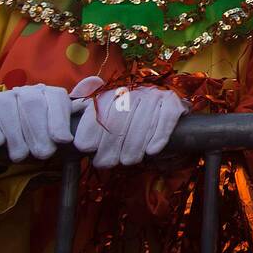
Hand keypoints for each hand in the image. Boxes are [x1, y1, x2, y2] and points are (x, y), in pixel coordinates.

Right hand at [0, 83, 73, 162]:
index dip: (59, 119)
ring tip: (20, 156)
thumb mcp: (50, 136)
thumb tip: (83, 142)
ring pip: (8, 107)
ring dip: (16, 134)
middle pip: (32, 104)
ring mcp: (0, 96)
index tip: (63, 140)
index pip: (56, 98)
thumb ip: (66, 133)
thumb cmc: (29, 138)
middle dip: (39, 130)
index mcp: (46, 94)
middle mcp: (23, 91)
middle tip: (43, 154)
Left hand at [69, 77, 188, 168]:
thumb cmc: (132, 122)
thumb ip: (92, 107)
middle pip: (120, 117)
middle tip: (105, 162)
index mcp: (117, 91)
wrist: (169, 117)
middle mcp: (136, 90)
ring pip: (142, 121)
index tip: (86, 147)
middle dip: (110, 143)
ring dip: (134, 144)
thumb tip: (79, 97)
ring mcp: (156, 96)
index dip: (91, 128)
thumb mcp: (109, 115)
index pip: (101, 107)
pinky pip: (165, 119)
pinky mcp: (173, 104)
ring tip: (127, 161)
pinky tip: (152, 150)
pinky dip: (159, 136)